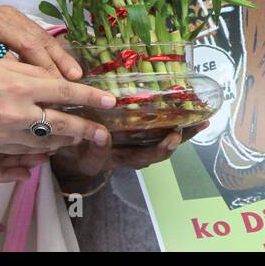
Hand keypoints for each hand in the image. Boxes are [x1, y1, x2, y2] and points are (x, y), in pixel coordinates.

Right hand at [0, 57, 116, 154]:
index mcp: (24, 86)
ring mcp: (9, 133)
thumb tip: (57, 83)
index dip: (91, 98)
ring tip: (78, 139)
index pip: (67, 92)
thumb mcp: (5, 63)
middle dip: (87, 130)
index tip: (110, 102)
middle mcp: (20, 112)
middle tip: (103, 136)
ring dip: (65, 141)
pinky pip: (26, 151)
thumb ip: (34, 73)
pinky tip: (50, 147)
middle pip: (63, 124)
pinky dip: (41, 149)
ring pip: (46, 142)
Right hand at [53, 121, 208, 189]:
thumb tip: (103, 136)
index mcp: (119, 158)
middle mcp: (129, 153)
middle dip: (181, 138)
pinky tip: (176, 107)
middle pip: (160, 148)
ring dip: (179, 129)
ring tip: (198, 115)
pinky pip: (150, 128)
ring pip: (158, 138)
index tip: (175, 134)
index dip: (163, 148)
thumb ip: (92, 149)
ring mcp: (129, 142)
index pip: (146, 157)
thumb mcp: (77, 154)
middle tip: (199, 123)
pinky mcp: (128, 130)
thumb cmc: (71, 152)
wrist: (65, 154)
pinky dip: (165, 119)